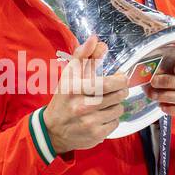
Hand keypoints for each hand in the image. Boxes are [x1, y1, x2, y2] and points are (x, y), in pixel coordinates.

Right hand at [41, 35, 130, 153]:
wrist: (53, 130)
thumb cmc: (64, 98)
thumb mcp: (69, 76)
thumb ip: (83, 56)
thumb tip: (95, 39)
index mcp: (74, 88)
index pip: (107, 83)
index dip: (120, 79)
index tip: (120, 77)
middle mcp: (82, 106)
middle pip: (118, 95)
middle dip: (121, 90)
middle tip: (117, 89)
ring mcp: (89, 122)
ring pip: (119, 108)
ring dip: (116, 104)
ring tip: (106, 103)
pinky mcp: (95, 135)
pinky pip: (116, 122)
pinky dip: (112, 118)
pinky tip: (102, 116)